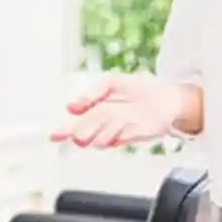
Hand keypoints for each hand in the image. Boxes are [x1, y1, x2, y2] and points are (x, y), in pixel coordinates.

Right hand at [50, 73, 184, 148]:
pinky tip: (126, 123)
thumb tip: (71, 107)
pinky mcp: (128, 138)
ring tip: (118, 118)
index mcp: (96, 111)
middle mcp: (103, 125)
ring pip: (100, 137)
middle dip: (82, 131)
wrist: (167, 100)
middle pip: (84, 133)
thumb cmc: (142, 90)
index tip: (53, 135)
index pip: (75, 123)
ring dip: (105, 128)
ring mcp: (115, 132)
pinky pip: (116, 138)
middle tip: (83, 131)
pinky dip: (119, 131)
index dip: (64, 130)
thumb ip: (91, 94)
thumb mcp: (112, 83)